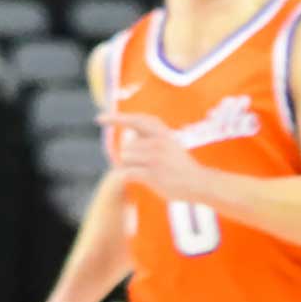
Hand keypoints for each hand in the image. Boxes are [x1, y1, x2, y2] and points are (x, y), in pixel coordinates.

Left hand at [97, 112, 212, 200]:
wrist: (200, 183)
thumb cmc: (183, 167)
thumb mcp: (172, 146)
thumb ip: (152, 139)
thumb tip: (127, 136)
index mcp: (164, 135)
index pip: (138, 121)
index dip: (118, 118)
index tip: (99, 118)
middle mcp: (159, 143)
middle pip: (126, 146)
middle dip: (129, 157)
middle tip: (144, 166)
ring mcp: (156, 158)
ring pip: (125, 159)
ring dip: (129, 167)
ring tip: (146, 173)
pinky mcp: (152, 174)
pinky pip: (126, 173)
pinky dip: (128, 177)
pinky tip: (139, 179)